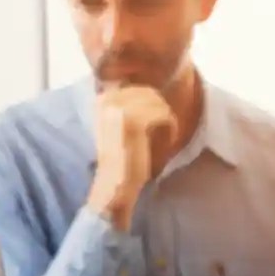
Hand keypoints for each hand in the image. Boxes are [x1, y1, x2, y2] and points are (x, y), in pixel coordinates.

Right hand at [86, 86, 177, 230]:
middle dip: (160, 111)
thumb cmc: (123, 160)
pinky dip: (171, 128)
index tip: (152, 127)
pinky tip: (168, 141)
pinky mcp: (134, 123)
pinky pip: (164, 114)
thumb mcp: (120, 127)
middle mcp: (108, 101)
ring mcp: (119, 110)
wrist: (115, 186)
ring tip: (166, 137)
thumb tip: (152, 92)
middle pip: (149, 93)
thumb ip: (131, 107)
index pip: (138, 89)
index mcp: (103, 99)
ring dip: (166, 120)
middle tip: (163, 132)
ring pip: (158, 102)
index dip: (152, 106)